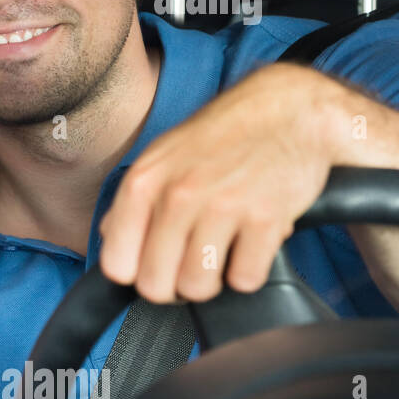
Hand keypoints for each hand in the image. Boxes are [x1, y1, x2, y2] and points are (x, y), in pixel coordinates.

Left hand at [98, 63, 339, 303]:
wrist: (287, 110)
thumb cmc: (220, 137)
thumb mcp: (160, 158)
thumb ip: (132, 201)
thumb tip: (111, 240)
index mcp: (144, 183)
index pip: (117, 264)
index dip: (135, 275)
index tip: (153, 267)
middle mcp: (177, 195)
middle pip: (156, 285)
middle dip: (174, 287)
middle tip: (190, 266)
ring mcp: (222, 207)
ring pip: (198, 288)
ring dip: (212, 282)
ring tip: (220, 256)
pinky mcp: (267, 219)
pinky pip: (245, 280)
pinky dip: (249, 272)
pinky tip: (249, 246)